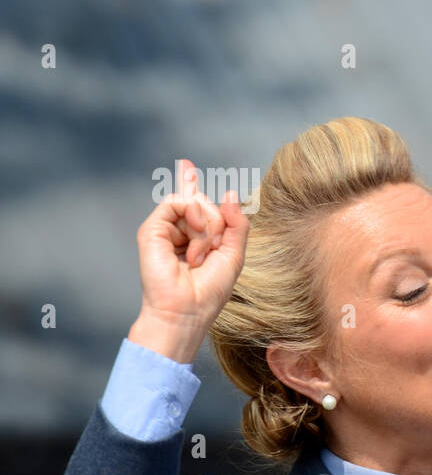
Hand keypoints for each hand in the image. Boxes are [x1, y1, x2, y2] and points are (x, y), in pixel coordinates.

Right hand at [128, 160, 250, 362]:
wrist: (186, 310)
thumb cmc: (210, 290)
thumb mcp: (234, 254)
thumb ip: (237, 223)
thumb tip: (228, 193)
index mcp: (195, 237)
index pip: (192, 203)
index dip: (189, 183)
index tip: (185, 164)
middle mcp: (177, 231)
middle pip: (204, 203)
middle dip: (218, 224)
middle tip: (212, 252)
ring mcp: (164, 229)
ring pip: (194, 201)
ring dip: (208, 228)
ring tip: (200, 256)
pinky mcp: (151, 230)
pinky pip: (177, 202)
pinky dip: (193, 222)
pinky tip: (193, 247)